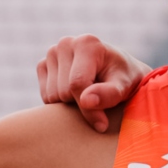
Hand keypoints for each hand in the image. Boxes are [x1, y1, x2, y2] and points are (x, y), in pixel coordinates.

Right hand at [35, 35, 150, 131]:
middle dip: (81, 104)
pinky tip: (76, 92)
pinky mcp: (43, 64)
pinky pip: (45, 95)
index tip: (102, 124)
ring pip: (52, 96)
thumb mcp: (124, 87)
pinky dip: (59, 102)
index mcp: (87, 43)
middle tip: (99, 101)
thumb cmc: (124, 79)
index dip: (89, 110)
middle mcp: (66, 43)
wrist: (118, 72)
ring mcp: (52, 53)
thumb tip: (85, 101)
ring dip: (70, 104)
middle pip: (63, 91)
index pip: (77, 84)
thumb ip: (109, 94)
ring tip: (89, 94)